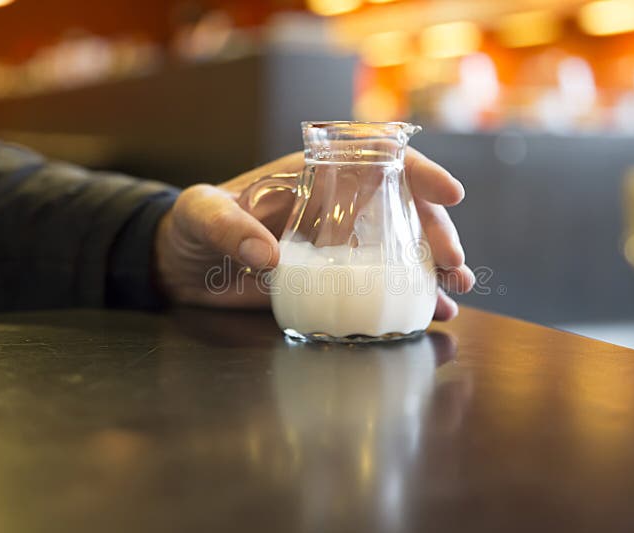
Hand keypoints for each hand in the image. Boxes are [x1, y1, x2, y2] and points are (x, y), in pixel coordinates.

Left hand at [154, 149, 474, 319]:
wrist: (178, 266)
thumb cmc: (189, 225)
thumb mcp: (200, 214)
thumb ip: (228, 227)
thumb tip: (270, 256)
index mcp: (313, 175)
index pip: (376, 160)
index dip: (418, 173)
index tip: (449, 194)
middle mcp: (335, 208)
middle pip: (402, 210)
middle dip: (436, 233)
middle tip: (453, 263)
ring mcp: (336, 248)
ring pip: (399, 250)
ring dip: (431, 270)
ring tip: (454, 291)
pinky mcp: (330, 282)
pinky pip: (377, 286)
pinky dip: (406, 298)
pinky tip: (430, 314)